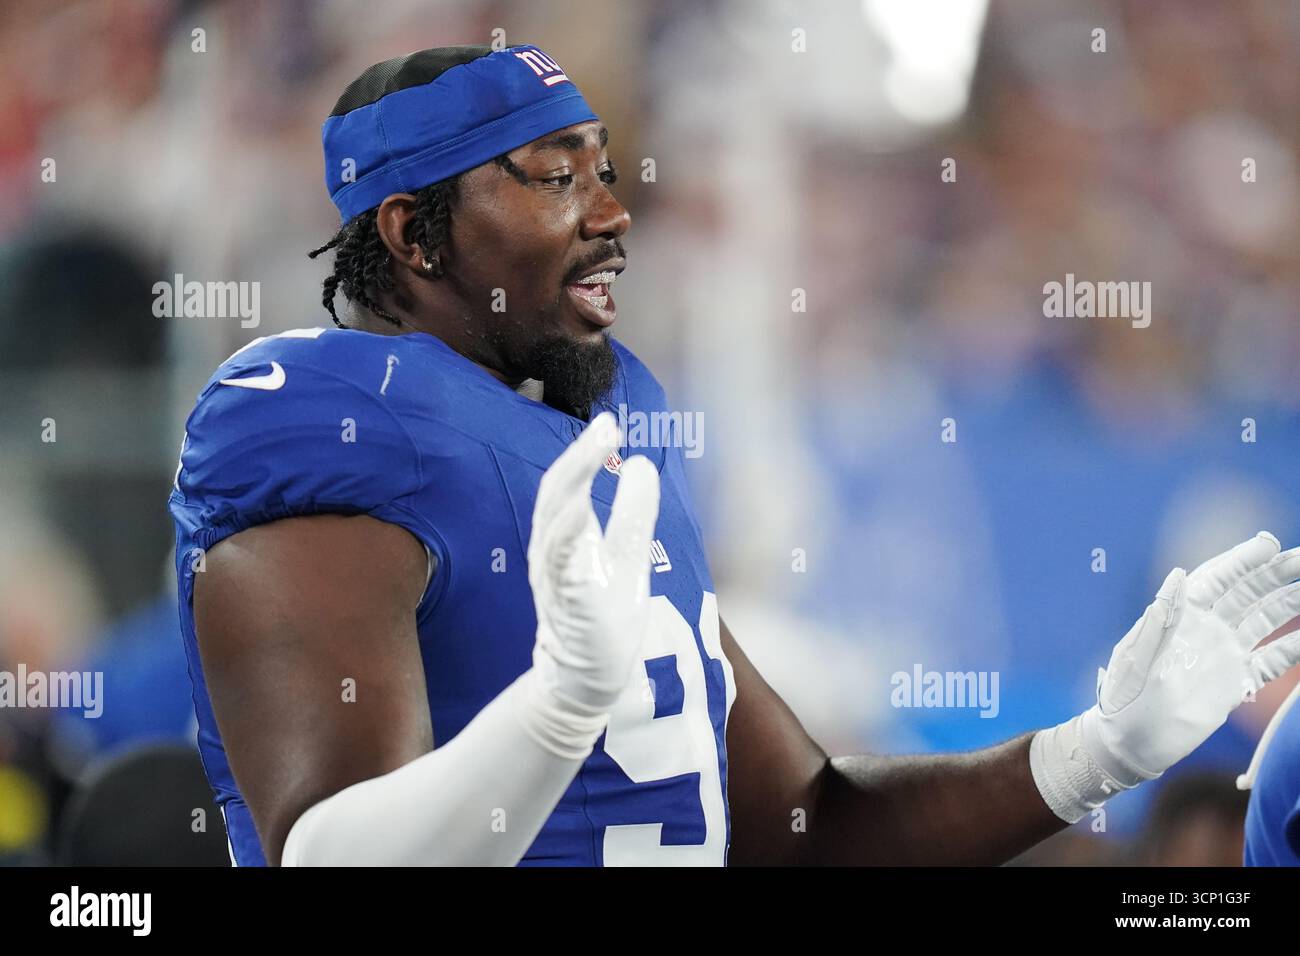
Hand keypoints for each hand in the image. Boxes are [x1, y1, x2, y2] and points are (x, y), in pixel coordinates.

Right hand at [527, 412, 660, 717]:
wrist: (587, 677)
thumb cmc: (604, 615)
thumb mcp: (628, 553)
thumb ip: (634, 511)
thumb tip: (641, 461)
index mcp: (566, 535)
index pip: (568, 483)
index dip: (585, 451)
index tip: (610, 421)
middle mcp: (553, 551)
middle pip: (556, 492)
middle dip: (580, 455)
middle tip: (606, 425)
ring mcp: (556, 576)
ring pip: (554, 520)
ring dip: (574, 481)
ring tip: (595, 449)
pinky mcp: (566, 602)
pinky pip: (560, 562)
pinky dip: (568, 531)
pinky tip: (582, 506)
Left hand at [1032, 532, 1299, 821]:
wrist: (1131, 743)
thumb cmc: (1125, 698)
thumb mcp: (1139, 657)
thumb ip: (1162, 617)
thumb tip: (1178, 574)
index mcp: (1179, 616)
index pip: (1216, 579)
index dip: (1242, 559)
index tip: (1269, 543)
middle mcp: (1205, 628)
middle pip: (1247, 593)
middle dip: (1276, 574)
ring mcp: (1223, 653)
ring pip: (1265, 620)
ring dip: (1291, 603)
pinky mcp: (1236, 682)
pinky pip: (1271, 659)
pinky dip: (1293, 648)